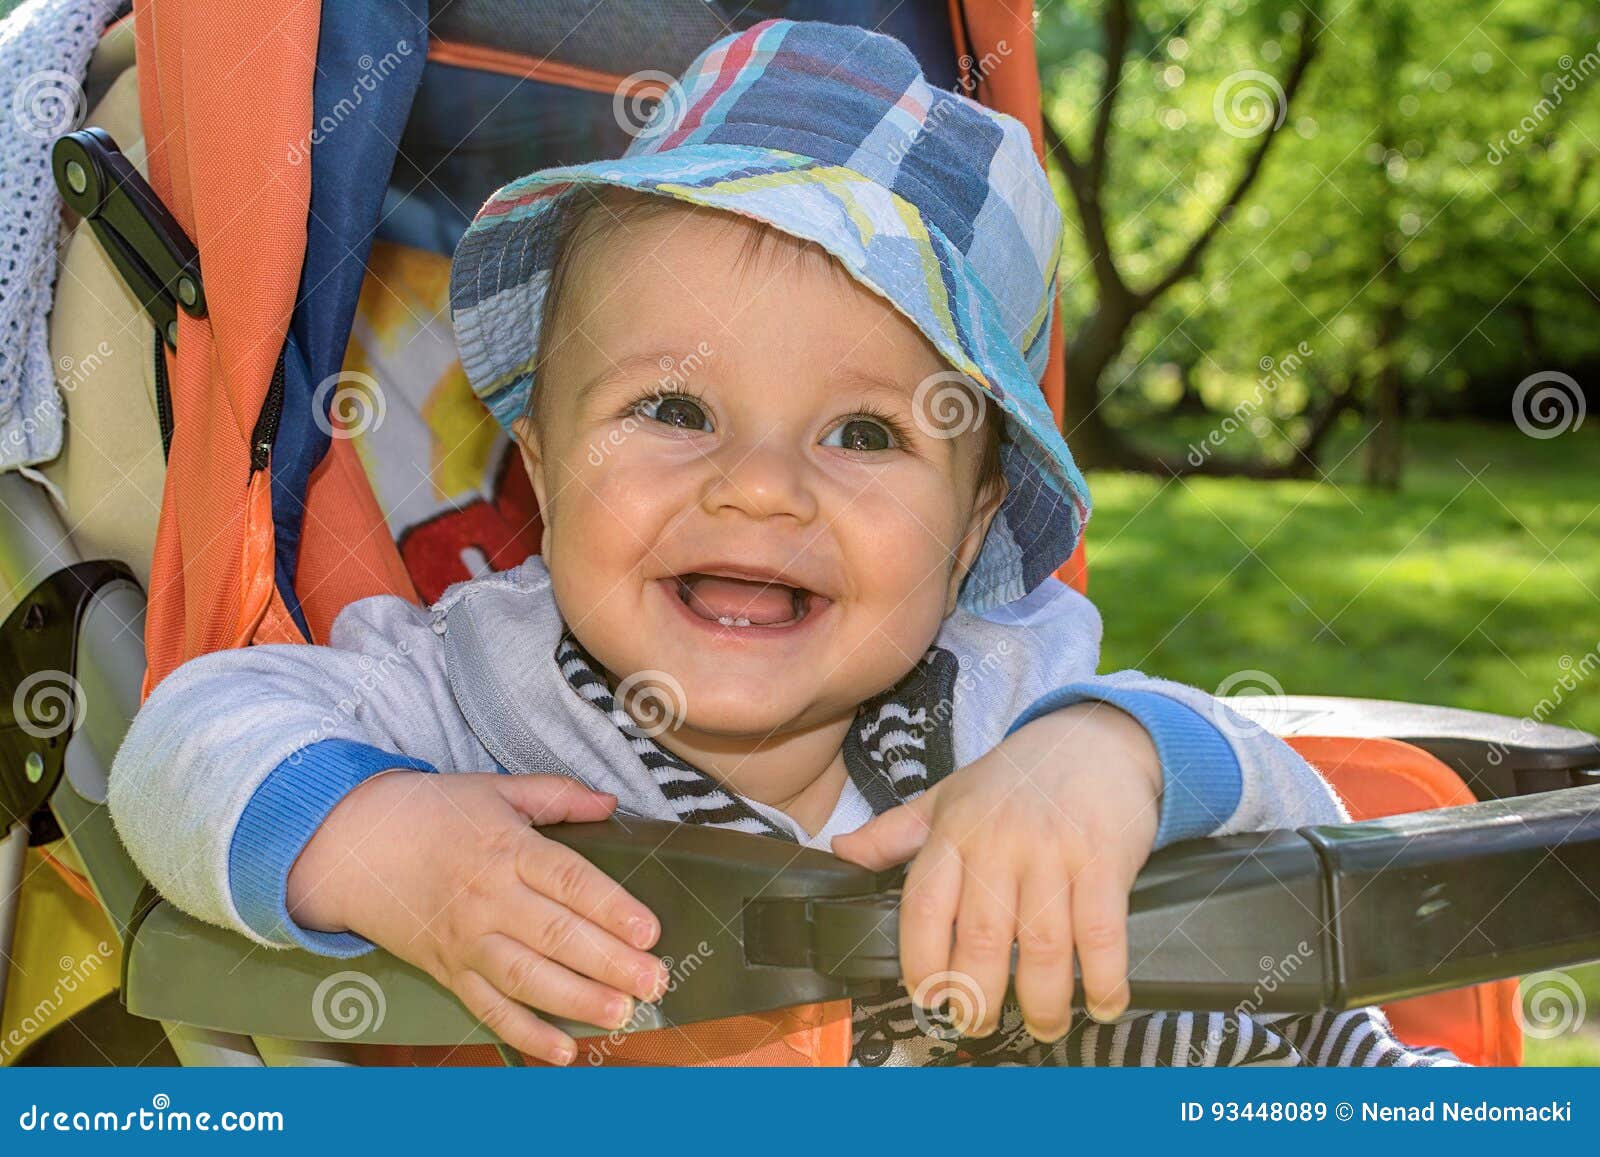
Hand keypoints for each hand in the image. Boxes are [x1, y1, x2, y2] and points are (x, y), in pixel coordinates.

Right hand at [287, 771, 668, 1064]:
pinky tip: (563, 1050)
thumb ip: (557, 796)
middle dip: (610, 962)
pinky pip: (488, 1009)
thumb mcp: (497, 789)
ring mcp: (467, 940)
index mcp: (509, 849)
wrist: (354, 844)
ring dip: (576, 1000)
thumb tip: (610, 803)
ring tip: (620, 1013)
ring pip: (526, 978)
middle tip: (654, 980)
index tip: (650, 931)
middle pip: (556, 935)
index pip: (569, 881)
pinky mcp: (448, 971)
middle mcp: (489, 899)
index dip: (612, 907)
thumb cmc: (433, 812)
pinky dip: (525, 1034)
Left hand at [831, 702, 1160, 1041]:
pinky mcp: (1105, 859)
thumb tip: (839, 851)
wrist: (1097, 737)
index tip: (927, 997)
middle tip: (978, 1024)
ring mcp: (1054, 852)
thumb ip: (894, 832)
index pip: (924, 906)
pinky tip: (1100, 1003)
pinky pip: (1101, 933)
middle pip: (982, 939)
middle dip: (977, 998)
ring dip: (1041, 1001)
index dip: (921, 961)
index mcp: (955, 830)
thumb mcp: (948, 794)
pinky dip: (1102, 978)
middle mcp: (1000, 842)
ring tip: (1040, 1026)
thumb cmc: (1017, 776)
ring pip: (1042, 946)